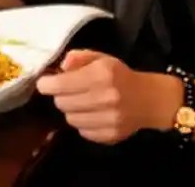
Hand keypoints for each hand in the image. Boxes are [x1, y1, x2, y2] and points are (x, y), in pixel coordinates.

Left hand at [35, 49, 177, 144]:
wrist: (149, 99)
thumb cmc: (120, 75)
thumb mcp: (100, 58)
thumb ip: (77, 58)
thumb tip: (59, 68)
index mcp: (100, 75)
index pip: (60, 85)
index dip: (46, 84)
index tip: (45, 83)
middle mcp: (104, 98)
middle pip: (61, 103)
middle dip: (60, 96)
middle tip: (68, 91)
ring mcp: (108, 120)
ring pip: (69, 118)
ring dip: (71, 110)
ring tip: (82, 103)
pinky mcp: (110, 135)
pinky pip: (82, 131)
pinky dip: (82, 123)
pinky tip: (92, 114)